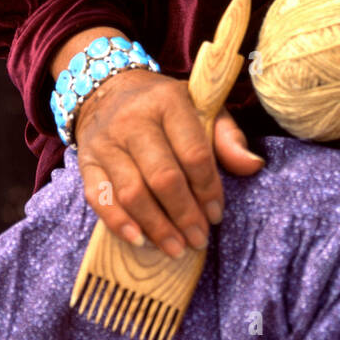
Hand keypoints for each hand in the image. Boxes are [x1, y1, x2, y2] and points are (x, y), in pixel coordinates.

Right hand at [73, 68, 263, 255]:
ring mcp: (106, 141)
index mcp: (168, 103)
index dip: (208, 189)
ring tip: (176, 248)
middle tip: (199, 240)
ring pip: (131, 192)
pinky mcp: (86, 160)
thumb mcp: (201, 108)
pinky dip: (119, 223)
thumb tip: (253, 166)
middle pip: (162, 177)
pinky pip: (99, 197)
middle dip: (184, 215)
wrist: (109, 91)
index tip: (216, 215)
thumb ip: (228, 137)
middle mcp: (134, 120)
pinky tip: (140, 240)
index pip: (193, 153)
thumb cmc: (165, 108)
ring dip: (156, 227)